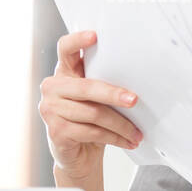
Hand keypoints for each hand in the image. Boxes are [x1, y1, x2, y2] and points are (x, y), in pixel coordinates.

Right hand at [39, 30, 143, 180]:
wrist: (79, 155)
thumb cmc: (93, 121)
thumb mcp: (98, 99)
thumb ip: (105, 84)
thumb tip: (141, 78)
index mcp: (64, 73)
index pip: (65, 50)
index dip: (77, 41)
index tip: (95, 35)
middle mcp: (52, 88)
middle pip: (87, 87)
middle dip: (114, 94)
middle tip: (135, 100)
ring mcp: (50, 109)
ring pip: (94, 113)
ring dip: (122, 125)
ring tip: (138, 133)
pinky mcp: (56, 131)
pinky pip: (92, 132)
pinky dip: (115, 138)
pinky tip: (128, 141)